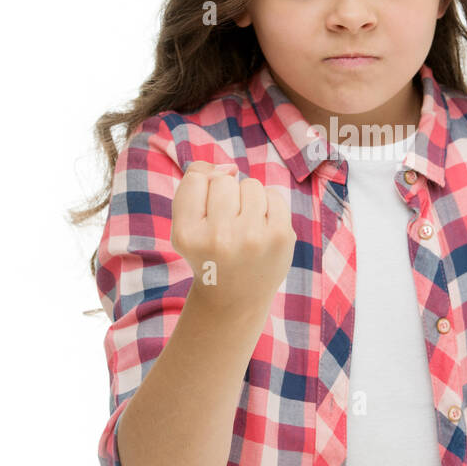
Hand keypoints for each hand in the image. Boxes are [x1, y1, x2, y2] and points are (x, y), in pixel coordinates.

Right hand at [170, 161, 296, 312]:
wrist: (236, 298)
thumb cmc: (209, 254)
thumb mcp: (186, 225)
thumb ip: (195, 185)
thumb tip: (229, 167)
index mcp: (187, 235)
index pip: (195, 179)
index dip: (202, 191)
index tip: (206, 215)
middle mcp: (218, 238)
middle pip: (223, 181)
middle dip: (226, 196)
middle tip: (227, 227)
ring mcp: (252, 238)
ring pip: (250, 184)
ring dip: (248, 200)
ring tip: (245, 228)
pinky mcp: (280, 236)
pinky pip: (273, 194)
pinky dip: (268, 206)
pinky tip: (262, 228)